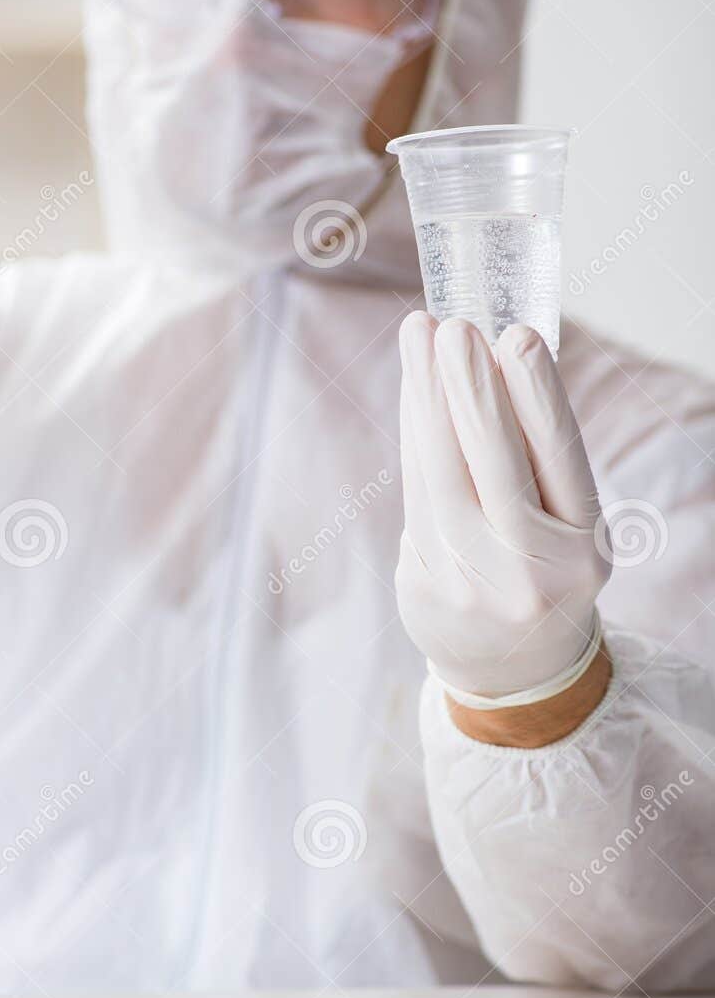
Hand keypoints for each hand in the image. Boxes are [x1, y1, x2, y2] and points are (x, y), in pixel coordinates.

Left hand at [396, 313, 609, 703]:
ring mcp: (471, 586)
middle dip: (468, 388)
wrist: (514, 670)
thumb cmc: (544, 568)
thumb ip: (540, 456)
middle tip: (452, 326)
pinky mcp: (422, 588)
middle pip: (493, 466)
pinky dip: (413, 434)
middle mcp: (531, 573)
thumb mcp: (570, 524)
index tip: (515, 335)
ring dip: (426, 398)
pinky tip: (413, 392)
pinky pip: (414, 494)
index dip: (536, 395)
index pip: (560, 461)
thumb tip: (497, 354)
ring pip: (441, 475)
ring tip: (420, 337)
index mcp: (584, 550)